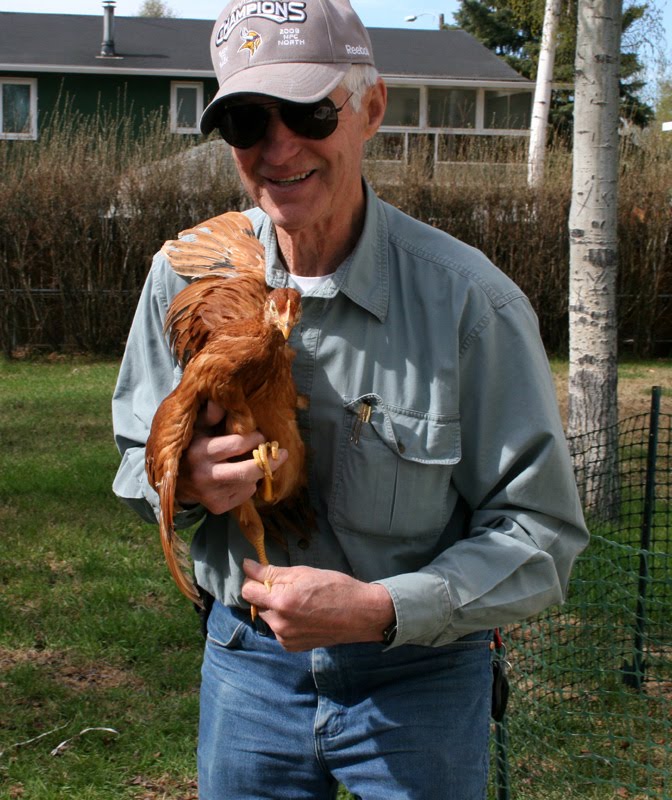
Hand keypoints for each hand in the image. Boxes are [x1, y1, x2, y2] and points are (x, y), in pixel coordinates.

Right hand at [175, 401, 287, 513]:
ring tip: (253, 463)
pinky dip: (249, 485)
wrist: (177, 481)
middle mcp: (204, 476)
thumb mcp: (198, 428)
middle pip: (247, 471)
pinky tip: (241, 478)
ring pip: (249, 483)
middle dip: (269, 461)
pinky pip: (245, 494)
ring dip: (257, 472)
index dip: (254, 439)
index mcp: (200, 452)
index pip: (237, 445)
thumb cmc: (193, 447)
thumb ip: (210, 415)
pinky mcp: (217, 506)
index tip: (261, 436)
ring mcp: (210, 494)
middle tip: (283, 454)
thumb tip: (219, 401)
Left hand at [241, 560, 395, 651]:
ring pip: (269, 618)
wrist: (361, 614)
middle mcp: (280, 624)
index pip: (248, 591)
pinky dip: (286, 622)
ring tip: (302, 602)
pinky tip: (305, 615)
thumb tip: (246, 565)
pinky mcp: (292, 647)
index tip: (266, 575)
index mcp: (281, 602)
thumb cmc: (335, 587)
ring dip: (277, 609)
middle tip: (293, 588)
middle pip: (258, 604)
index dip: (254, 579)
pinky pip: (279, 630)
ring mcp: (286, 638)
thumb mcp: (303, 572)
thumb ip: (271, 572)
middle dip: (268, 595)